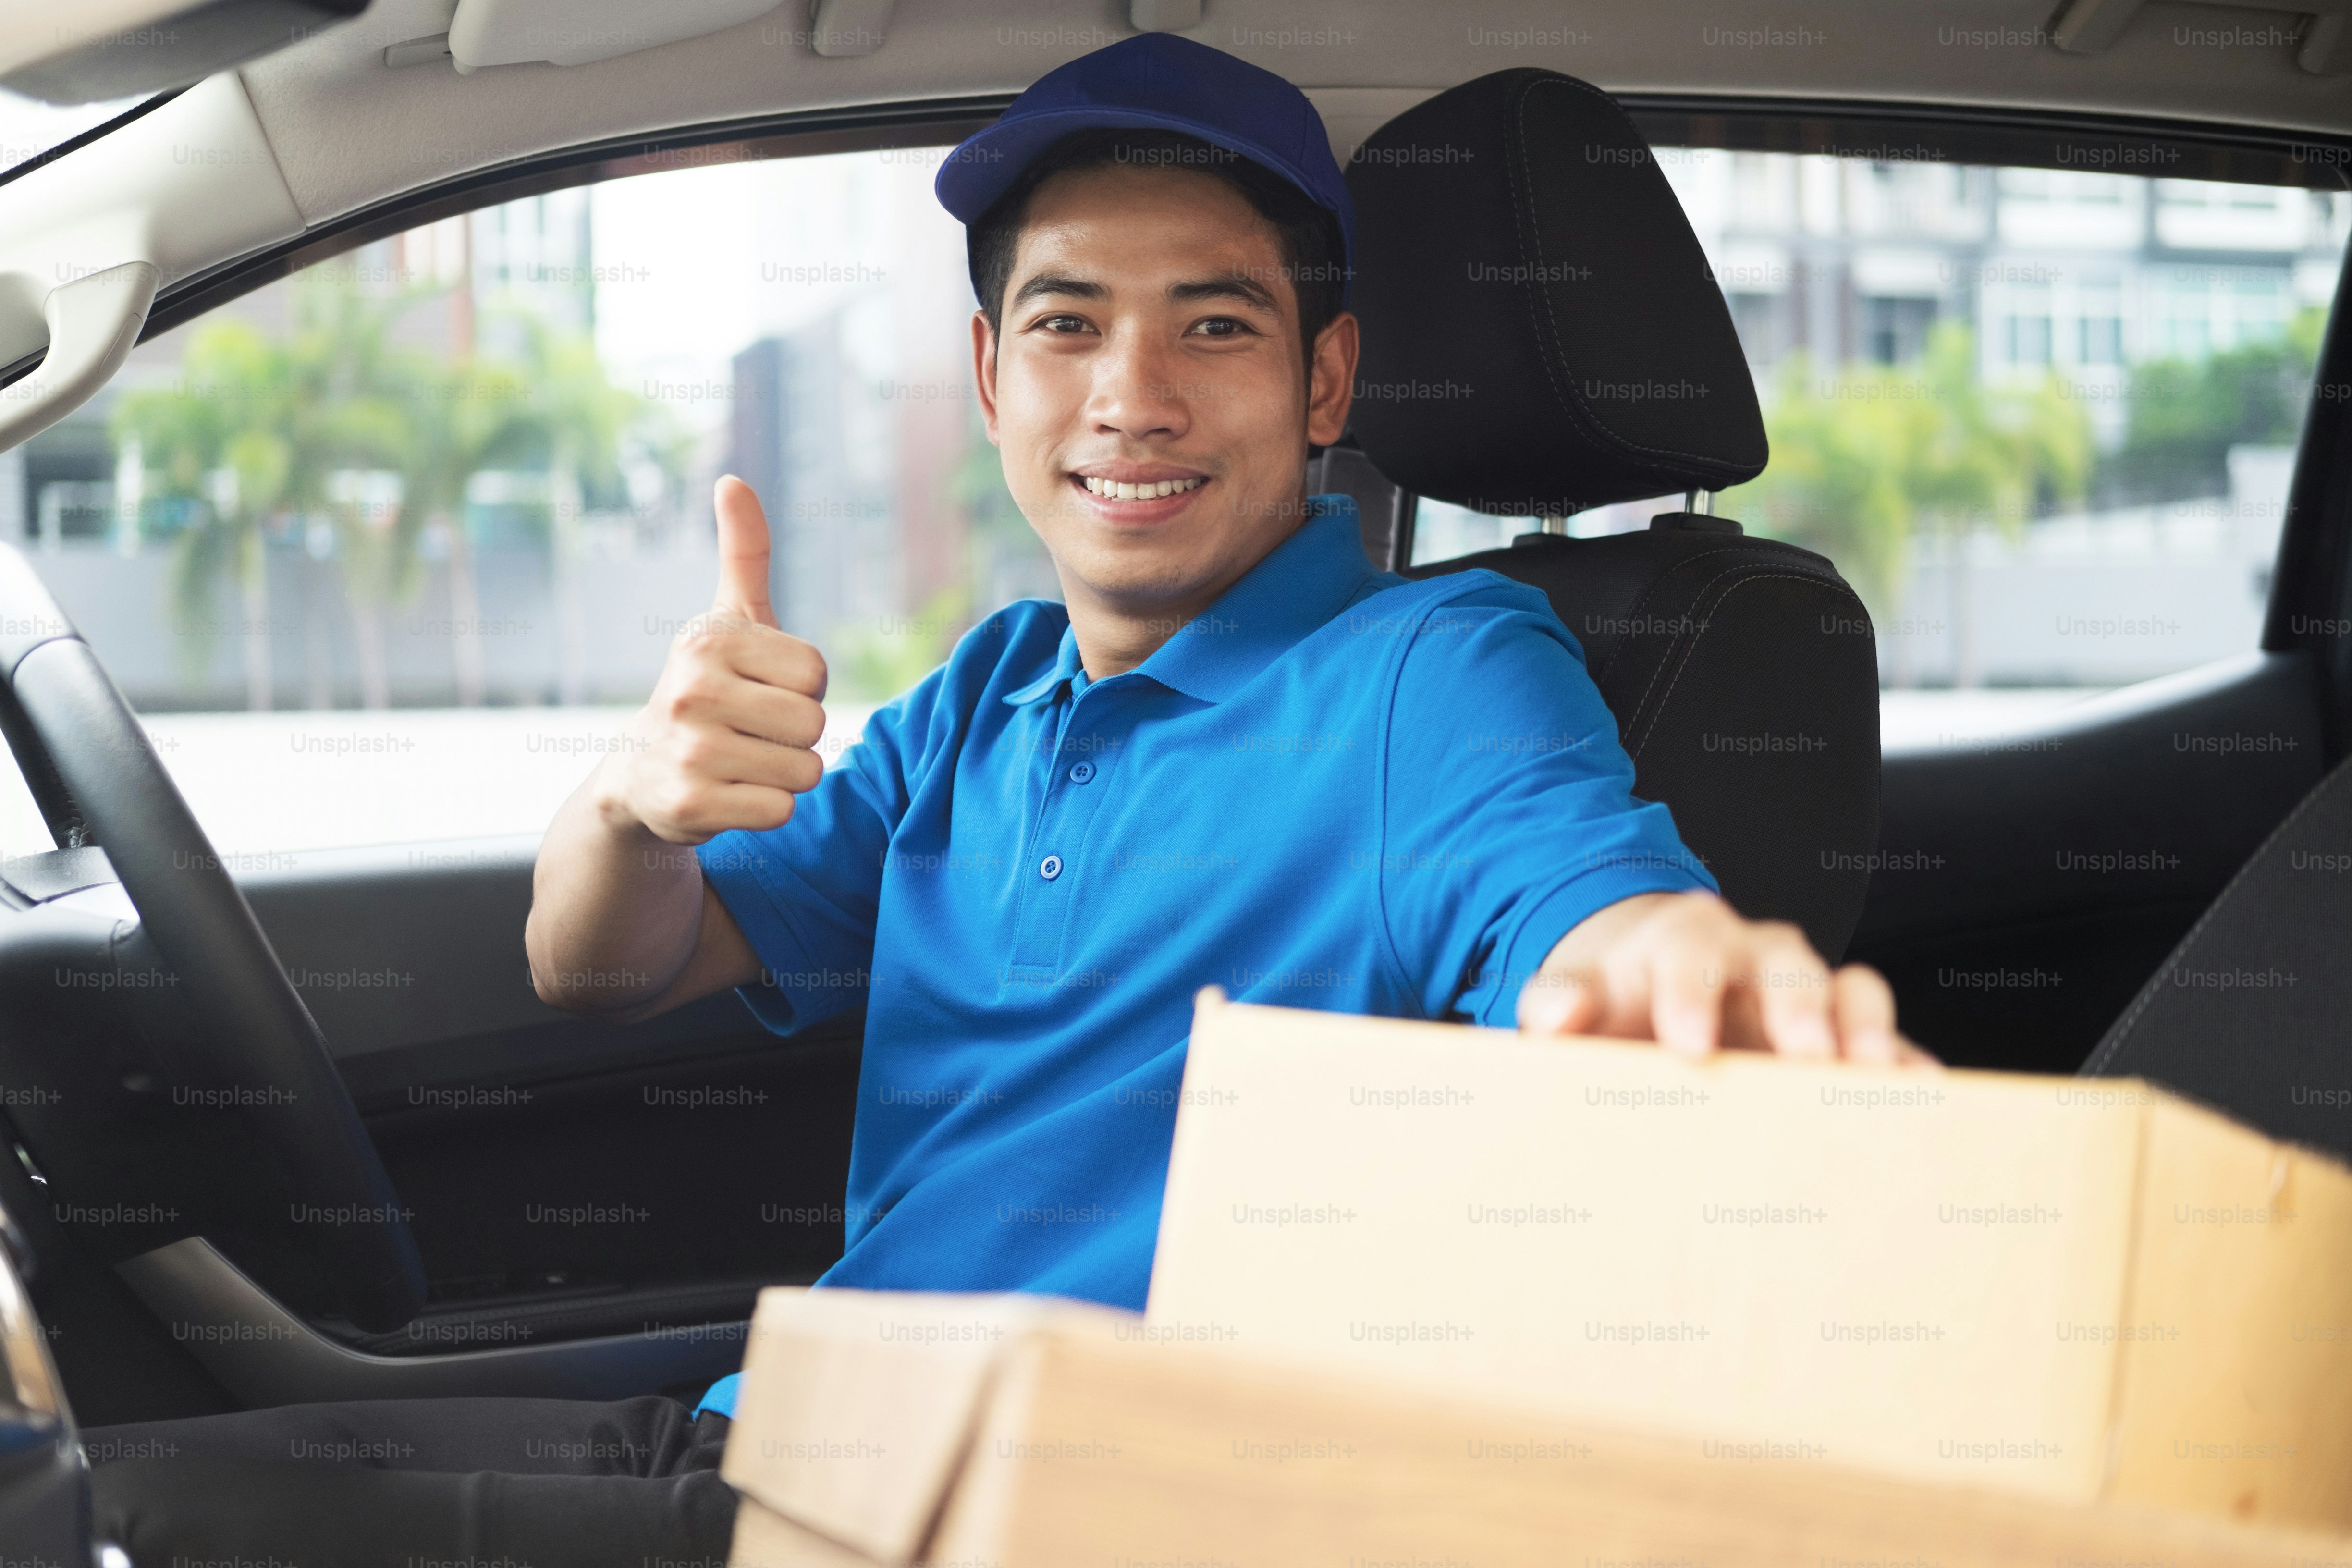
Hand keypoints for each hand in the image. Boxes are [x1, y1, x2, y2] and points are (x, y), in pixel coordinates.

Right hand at [600, 476, 828, 845]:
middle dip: (796, 735)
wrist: (639, 773)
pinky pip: (781, 810)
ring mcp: (688, 751)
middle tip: (752, 731)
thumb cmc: (708, 688)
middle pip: (813, 723)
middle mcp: (691, 691)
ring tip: (742, 762)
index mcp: (707, 640)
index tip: (762, 689)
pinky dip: (767, 808)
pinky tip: (731, 793)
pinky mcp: (690, 805)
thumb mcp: (727, 619)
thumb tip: (734, 480)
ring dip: (785, 773)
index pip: (815, 672)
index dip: (802, 688)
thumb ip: (744, 552)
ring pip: (804, 770)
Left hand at [1516, 891, 1936, 1065]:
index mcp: (1684, 941)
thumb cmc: (1615, 1002)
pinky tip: (1923, 1099)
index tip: (1689, 1046)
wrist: (1649, 995)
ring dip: (1867, 1030)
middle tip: (1806, 1059)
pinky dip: (1906, 1064)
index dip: (1691, 992)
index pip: (1689, 951)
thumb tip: (1553, 1020)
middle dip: (1799, 1006)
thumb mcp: (1574, 996)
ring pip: (1851, 989)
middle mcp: (1756, 955)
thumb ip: (1556, 1003)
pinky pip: (1885, 1038)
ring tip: (1879, 1078)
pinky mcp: (1842, 1034)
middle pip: (1787, 961)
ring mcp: (1808, 991)